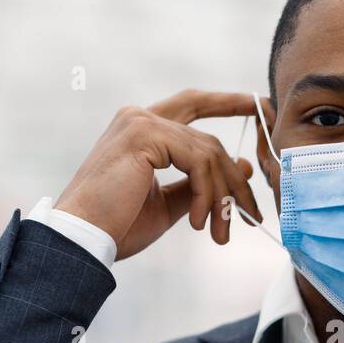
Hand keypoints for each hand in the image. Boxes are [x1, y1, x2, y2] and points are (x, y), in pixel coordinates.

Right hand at [53, 89, 261, 260]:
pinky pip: (199, 162)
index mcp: (141, 128)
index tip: (261, 106)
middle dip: (235, 179)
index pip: (194, 105)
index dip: (228, 103)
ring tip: (219, 232)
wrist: (82, 239)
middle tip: (251, 215)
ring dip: (222, 198)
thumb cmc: (118, 226)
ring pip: (210, 155)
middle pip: (210, 139)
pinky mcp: (144, 135)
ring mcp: (141, 122)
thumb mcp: (170, 203)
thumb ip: (202, 183)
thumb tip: (243, 166)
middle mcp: (139, 117)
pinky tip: (197, 222)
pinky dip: (206, 195)